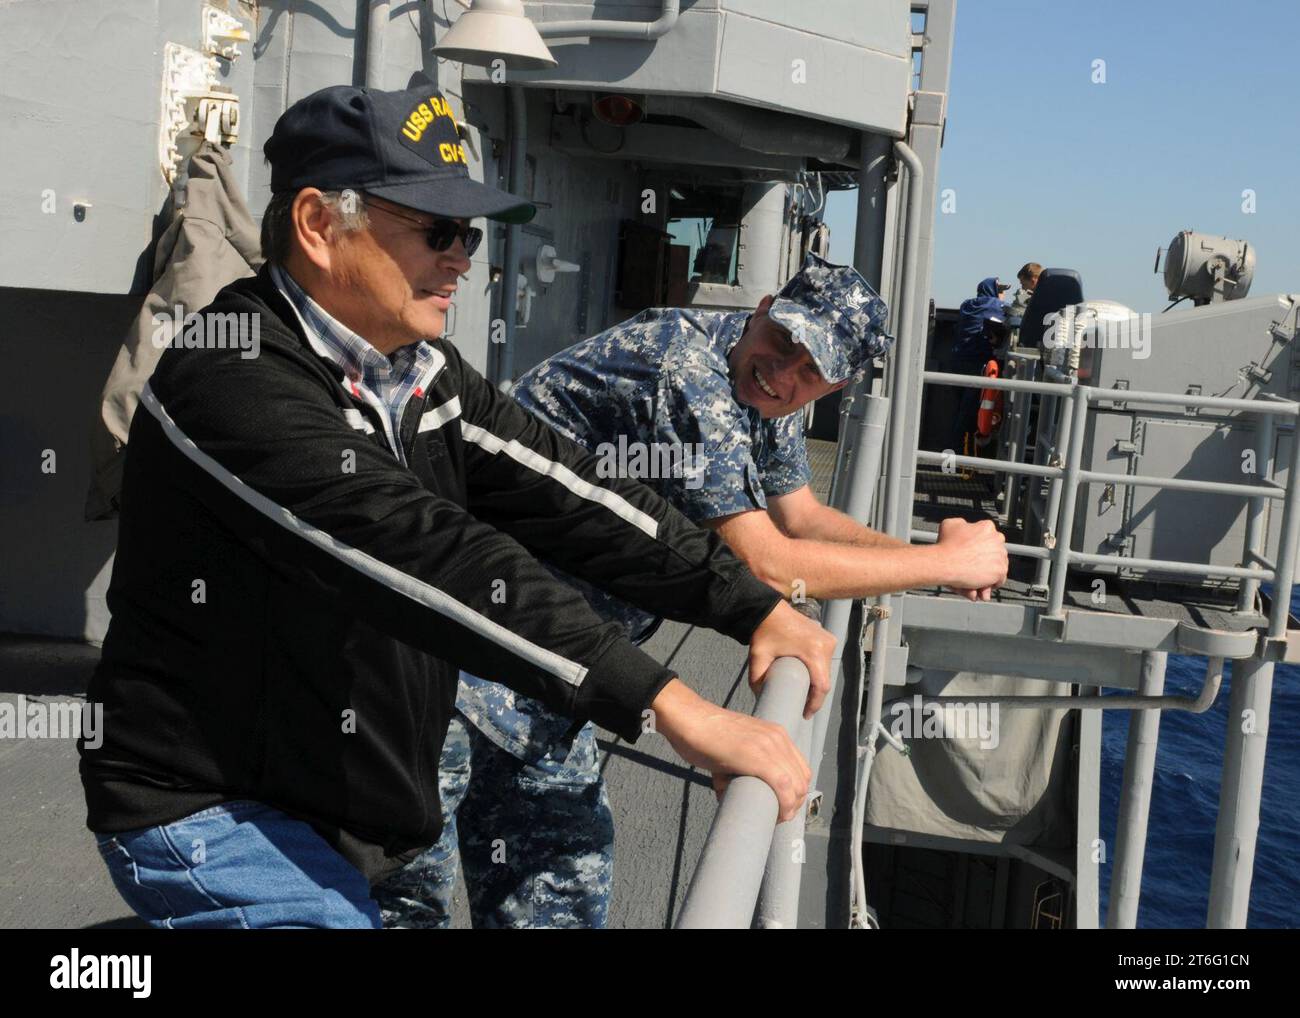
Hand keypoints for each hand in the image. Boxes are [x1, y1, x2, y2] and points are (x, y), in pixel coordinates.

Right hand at [651, 679, 810, 821]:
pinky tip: (776, 816)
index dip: (796, 792)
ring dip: (790, 808)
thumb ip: (740, 768)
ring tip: (774, 818)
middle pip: (802, 779)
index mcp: (775, 734)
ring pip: (797, 786)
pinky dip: (785, 806)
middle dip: (795, 803)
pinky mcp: (758, 758)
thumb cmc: (704, 735)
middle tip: (778, 816)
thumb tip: (732, 794)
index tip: (782, 806)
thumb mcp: (734, 748)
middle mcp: (778, 738)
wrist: (690, 720)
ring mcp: (769, 746)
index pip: (800, 768)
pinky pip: (783, 787)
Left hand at [748, 600, 835, 717]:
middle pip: (825, 679)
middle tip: (802, 707)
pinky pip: (825, 660)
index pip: (821, 686)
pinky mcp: (827, 637)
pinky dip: (818, 671)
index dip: (815, 704)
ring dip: (817, 683)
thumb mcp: (758, 657)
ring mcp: (829, 639)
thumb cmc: (764, 631)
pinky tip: (809, 680)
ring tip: (805, 696)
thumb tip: (761, 698)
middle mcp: (826, 645)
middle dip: (815, 695)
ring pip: (826, 670)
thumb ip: (757, 680)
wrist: (769, 609)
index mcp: (814, 651)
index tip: (805, 714)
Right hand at [934, 517, 1007, 596]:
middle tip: (973, 567)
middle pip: (996, 553)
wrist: (944, 562)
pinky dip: (990, 584)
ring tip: (973, 579)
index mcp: (987, 527)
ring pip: (998, 566)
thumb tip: (966, 527)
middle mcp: (997, 539)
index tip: (974, 553)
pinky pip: (1000, 580)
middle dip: (986, 561)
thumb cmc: (945, 546)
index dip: (981, 547)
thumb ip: (963, 524)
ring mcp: (1000, 555)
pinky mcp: (1000, 570)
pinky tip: (978, 586)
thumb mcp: (950, 524)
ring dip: (987, 574)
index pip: (990, 538)